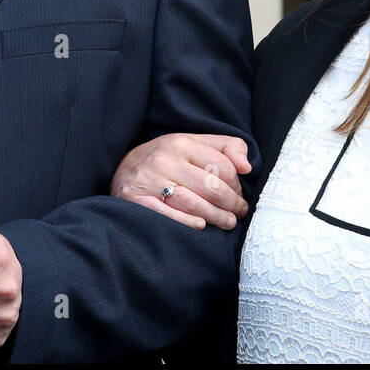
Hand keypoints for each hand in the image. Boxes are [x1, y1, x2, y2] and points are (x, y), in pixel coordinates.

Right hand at [111, 133, 250, 229]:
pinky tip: (201, 226)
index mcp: (181, 143)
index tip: (240, 195)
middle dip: (231, 203)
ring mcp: (148, 181)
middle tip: (239, 213)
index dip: (237, 184)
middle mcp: (164, 160)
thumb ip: (226, 147)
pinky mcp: (136, 201)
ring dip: (216, 217)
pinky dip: (188, 223)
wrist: (123, 169)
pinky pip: (168, 215)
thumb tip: (246, 167)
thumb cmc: (168, 159)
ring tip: (228, 223)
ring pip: (193, 203)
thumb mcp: (194, 144)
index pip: (221, 165)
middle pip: (210, 186)